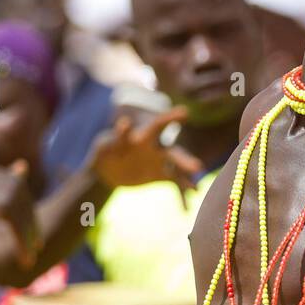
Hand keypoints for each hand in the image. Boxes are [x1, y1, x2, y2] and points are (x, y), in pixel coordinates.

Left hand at [89, 109, 203, 203]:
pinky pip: (175, 181)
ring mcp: (160, 163)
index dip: (171, 118)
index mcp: (144, 137)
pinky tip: (195, 191)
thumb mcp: (106, 145)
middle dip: (184, 160)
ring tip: (197, 178)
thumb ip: (117, 138)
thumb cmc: (106, 152)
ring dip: (186, 171)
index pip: (159, 125)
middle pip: (173, 153)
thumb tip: (126, 124)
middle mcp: (156, 148)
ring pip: (177, 166)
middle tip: (197, 166)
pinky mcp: (160, 176)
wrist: (107, 172)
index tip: (185, 113)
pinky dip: (184, 186)